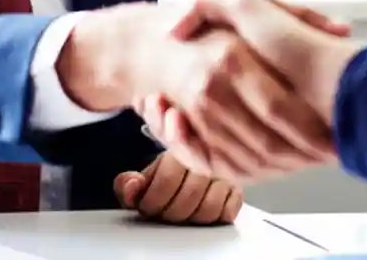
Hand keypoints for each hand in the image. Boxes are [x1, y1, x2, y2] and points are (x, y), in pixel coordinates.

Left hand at [114, 152, 242, 224]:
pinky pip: (227, 212)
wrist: (193, 161)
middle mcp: (206, 157)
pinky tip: (201, 209)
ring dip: (190, 216)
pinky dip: (212, 217)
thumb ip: (128, 184)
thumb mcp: (144, 176)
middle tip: (163, 211)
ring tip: (181, 211)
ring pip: (208, 208)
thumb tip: (132, 186)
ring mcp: (225, 173)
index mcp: (180, 148)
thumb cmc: (168, 173)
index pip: (167, 181)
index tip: (147, 205)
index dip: (152, 201)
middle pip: (188, 198)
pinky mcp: (238, 190)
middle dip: (168, 212)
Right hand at [148, 0, 363, 166]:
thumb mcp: (255, 7)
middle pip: (267, 143)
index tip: (340, 139)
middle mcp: (213, 90)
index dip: (311, 130)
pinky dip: (253, 169)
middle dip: (304, 155)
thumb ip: (302, 15)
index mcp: (232, 59)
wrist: (147, 43)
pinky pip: (224, 166)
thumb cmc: (210, 28)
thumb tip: (343, 29)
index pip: (279, 108)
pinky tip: (276, 161)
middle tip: (332, 155)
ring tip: (312, 159)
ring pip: (249, 160)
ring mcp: (197, 115)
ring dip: (284, 166)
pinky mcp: (188, 135)